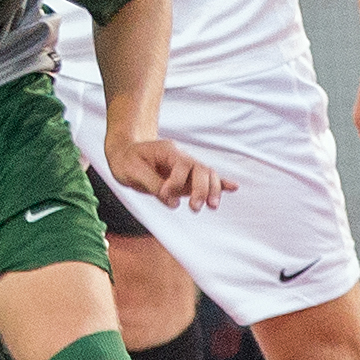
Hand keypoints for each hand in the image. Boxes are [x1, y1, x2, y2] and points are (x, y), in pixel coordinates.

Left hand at [105, 136, 237, 211]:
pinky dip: (219, 184)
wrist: (125, 154)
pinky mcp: (186, 180)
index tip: (164, 195)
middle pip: (201, 169)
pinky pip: (206, 180)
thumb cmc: (127, 161)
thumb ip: (153, 185)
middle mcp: (181, 158)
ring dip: (212, 190)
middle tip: (194, 208)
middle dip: (202, 189)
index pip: (183, 165)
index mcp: (168, 151)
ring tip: (212, 207)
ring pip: (208, 175)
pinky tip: (233, 188)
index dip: (176, 182)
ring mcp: (186, 169)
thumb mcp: (133, 172)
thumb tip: (174, 203)